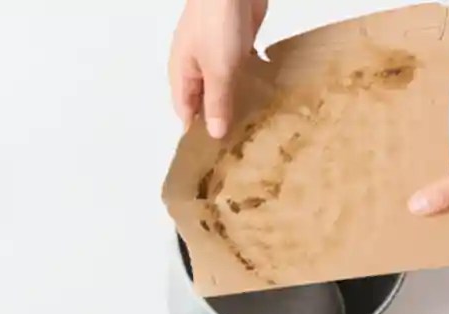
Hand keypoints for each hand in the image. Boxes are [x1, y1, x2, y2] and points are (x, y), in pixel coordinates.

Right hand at [170, 0, 268, 138]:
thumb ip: (217, 102)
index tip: (216, 155)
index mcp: (182, 74)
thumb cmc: (216, 22)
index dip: (198, 133)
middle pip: (206, 100)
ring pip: (226, 84)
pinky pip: (242, 68)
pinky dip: (252, 79)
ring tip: (257, 122)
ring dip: (239, 99)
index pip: (185, 113)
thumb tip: (215, 134)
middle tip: (241, 143)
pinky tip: (267, 92)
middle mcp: (196, 66)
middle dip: (220, 118)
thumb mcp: (218, 69)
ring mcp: (216, 52)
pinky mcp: (237, 41)